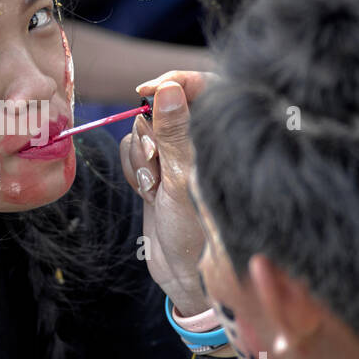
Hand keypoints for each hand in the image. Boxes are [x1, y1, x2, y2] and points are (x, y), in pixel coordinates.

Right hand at [120, 71, 213, 314]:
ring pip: (144, 130)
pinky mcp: (161, 172)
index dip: (174, 81)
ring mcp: (180, 157)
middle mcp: (204, 143)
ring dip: (141, 157)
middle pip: (164, 107)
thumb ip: (174, 132)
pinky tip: (148, 194)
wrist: (186, 277)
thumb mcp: (185, 180)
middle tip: (155, 163)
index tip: (146, 90)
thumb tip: (167, 88)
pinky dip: (135, 170)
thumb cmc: (199, 232)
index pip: (204, 85)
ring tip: (154, 188)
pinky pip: (135, 152)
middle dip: (151, 132)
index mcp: (224, 138)